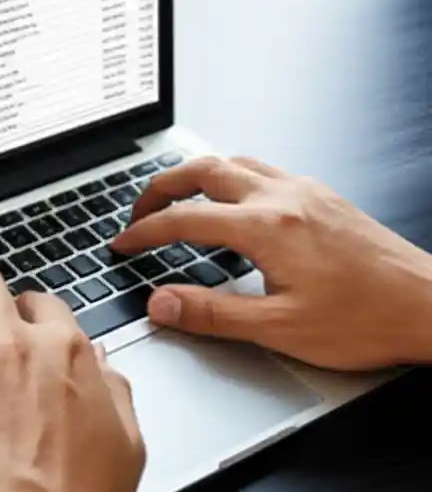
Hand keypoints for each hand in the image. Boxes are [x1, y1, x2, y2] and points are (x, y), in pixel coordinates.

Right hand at [112, 156, 431, 369]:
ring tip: (175, 201)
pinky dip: (231, 179)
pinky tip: (233, 206)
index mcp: (267, 228)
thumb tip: (160, 304)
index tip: (122, 245)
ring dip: (195, 176)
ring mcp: (307, 192)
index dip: (143, 232)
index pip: (184, 219)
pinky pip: (264, 170)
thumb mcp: (280, 329)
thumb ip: (211, 314)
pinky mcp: (324, 198)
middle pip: (202, 170)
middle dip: (159, 188)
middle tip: (137, 212)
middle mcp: (284, 198)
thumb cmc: (367, 320)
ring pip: (234, 162)